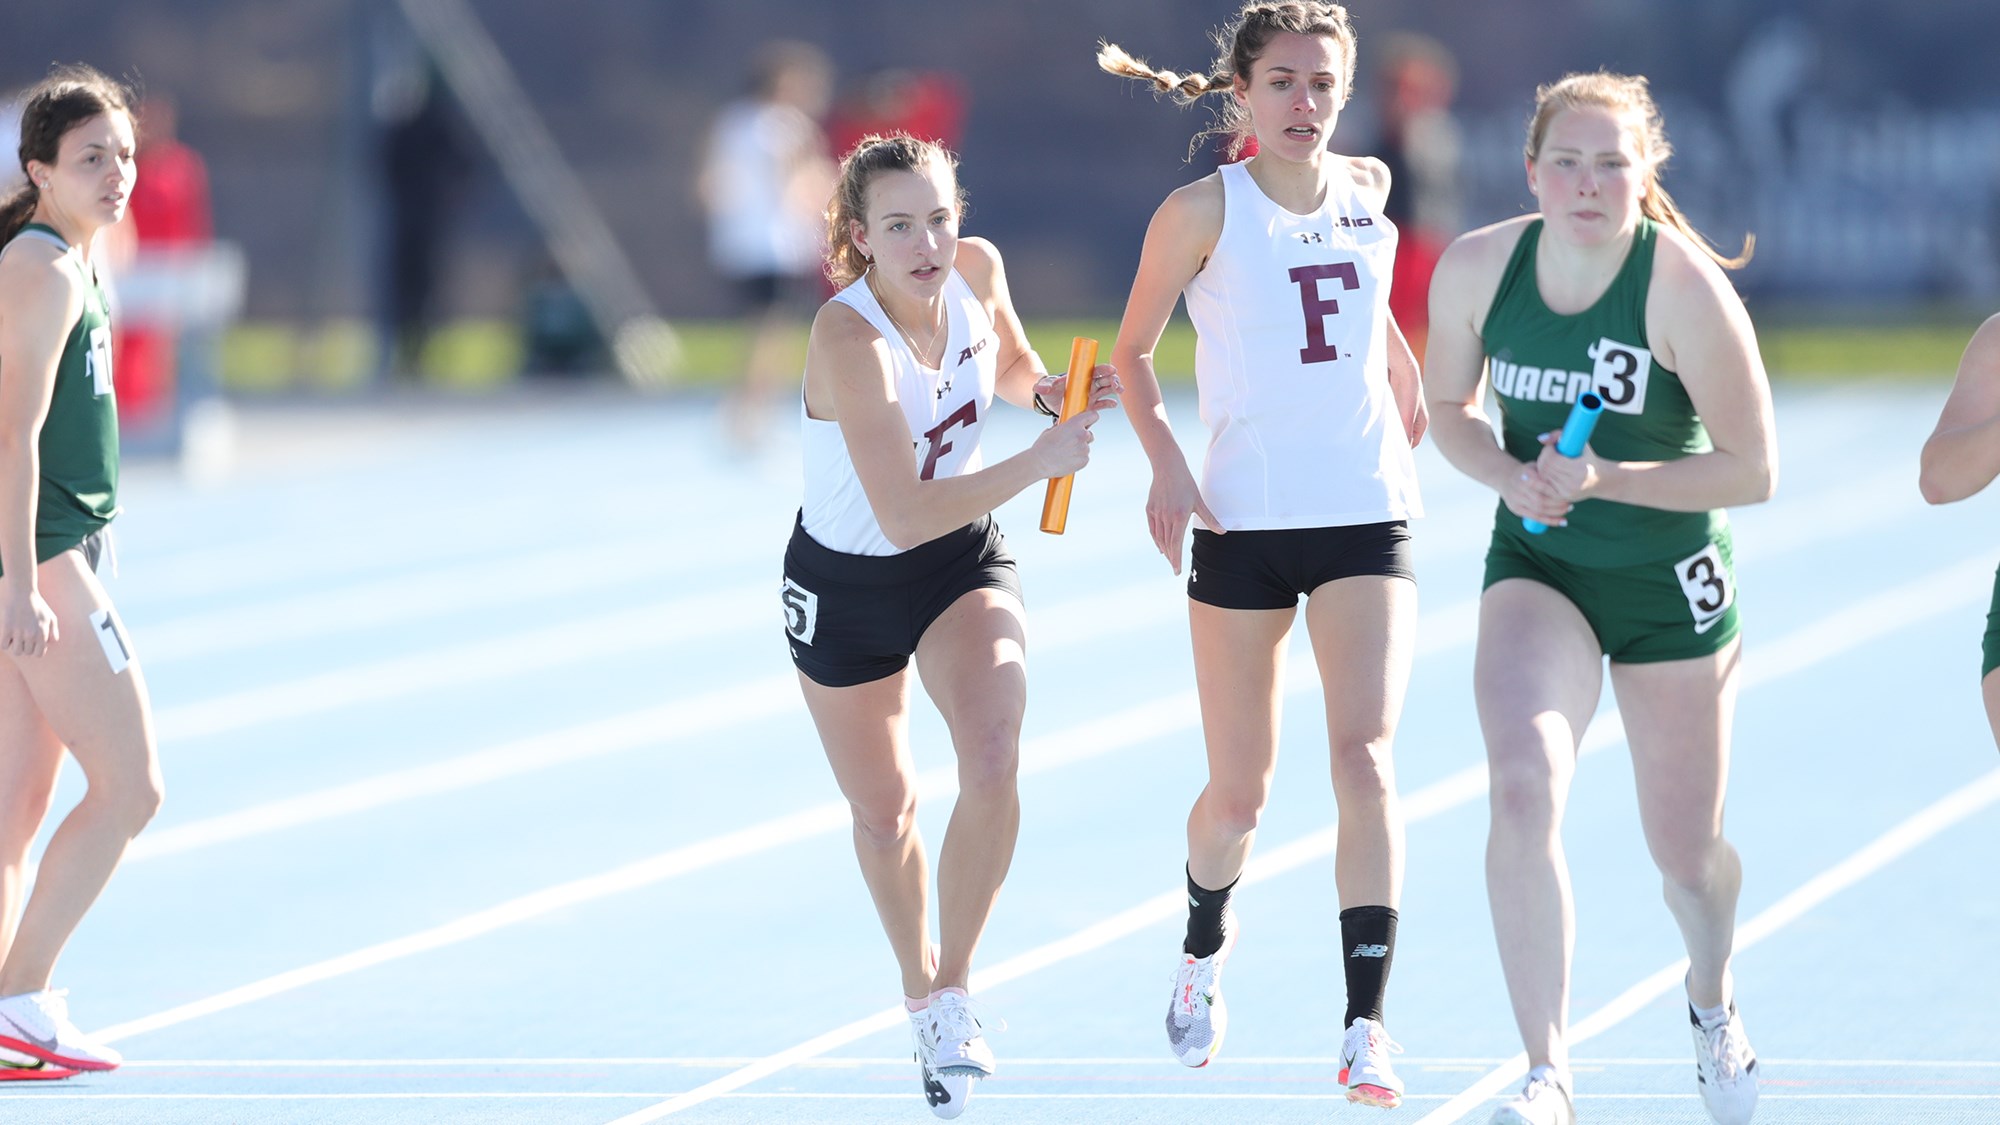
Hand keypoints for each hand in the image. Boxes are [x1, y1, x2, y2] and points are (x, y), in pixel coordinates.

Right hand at [0, 584, 57, 657]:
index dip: (35, 650)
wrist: (22, 593)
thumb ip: (53, 632)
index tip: (32, 644)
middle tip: (23, 638)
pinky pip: (4, 645)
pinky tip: (7, 635)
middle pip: (27, 653)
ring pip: (16, 651)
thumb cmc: (37, 605)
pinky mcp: (6, 628)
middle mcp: (31, 635)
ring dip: (15, 646)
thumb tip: (51, 643)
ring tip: (15, 637)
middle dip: (25, 647)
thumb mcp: (51, 617)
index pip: (39, 654)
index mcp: (43, 633)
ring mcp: (18, 632)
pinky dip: (5, 642)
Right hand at [1030, 408, 1098, 478]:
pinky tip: (1067, 459)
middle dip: (1082, 437)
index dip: (1090, 419)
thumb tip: (1066, 427)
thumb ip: (1064, 427)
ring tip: (1065, 453)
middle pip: (1090, 434)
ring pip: (1086, 447)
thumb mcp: (1052, 430)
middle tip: (1070, 442)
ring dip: (1079, 449)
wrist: (1040, 463)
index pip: (1093, 416)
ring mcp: (1084, 448)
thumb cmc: (1043, 447)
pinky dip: (1078, 458)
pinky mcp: (1084, 460)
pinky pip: (1084, 457)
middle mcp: (1082, 435)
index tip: (1088, 422)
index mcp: (1075, 424)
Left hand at [1034, 364, 1123, 416]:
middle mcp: (1088, 384)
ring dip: (1115, 390)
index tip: (1112, 369)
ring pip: (1106, 390)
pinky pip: (1102, 404)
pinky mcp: (1090, 405)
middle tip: (1117, 385)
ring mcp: (1091, 395)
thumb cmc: (1047, 390)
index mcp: (1080, 376)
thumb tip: (1040, 388)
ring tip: (1120, 392)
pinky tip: (1114, 404)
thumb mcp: (1045, 386)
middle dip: (1113, 380)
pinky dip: (1109, 404)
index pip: (1095, 370)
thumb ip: (1043, 386)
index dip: (1104, 369)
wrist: (1048, 401)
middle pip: (1104, 380)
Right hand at [1145, 457, 1221, 574]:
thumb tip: (1223, 532)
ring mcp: (1156, 514)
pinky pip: (1153, 529)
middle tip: (1175, 567)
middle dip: (1171, 558)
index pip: (1176, 544)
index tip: (1177, 571)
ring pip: (1159, 538)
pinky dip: (1156, 539)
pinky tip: (1160, 546)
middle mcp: (1166, 517)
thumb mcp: (1199, 502)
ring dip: (1164, 550)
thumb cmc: (1186, 484)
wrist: (1168, 468)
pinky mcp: (1150, 510)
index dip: (1176, 559)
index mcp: (1179, 517)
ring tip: (1170, 558)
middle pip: (1167, 544)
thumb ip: (1210, 519)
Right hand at [1500, 461, 1571, 525]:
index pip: (1542, 486)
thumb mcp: (1535, 466)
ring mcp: (1516, 500)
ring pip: (1539, 510)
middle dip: (1558, 503)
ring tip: (1568, 509)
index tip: (1568, 492)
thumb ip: (1547, 472)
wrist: (1505, 477)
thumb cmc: (1527, 471)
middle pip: (1541, 500)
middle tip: (1570, 503)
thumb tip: (1568, 476)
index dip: (1555, 491)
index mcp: (1524, 475)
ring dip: (1556, 512)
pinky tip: (1561, 522)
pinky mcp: (1516, 509)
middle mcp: (1518, 488)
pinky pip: (1535, 517)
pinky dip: (1550, 521)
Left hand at [1533, 430, 1599, 501]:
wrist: (1598, 480)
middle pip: (1545, 468)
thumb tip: (1540, 439)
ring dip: (1540, 467)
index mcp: (1580, 469)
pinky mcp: (1561, 497)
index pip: (1553, 460)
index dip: (1548, 450)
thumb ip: (1559, 435)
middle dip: (1543, 457)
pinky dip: (1539, 478)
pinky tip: (1542, 471)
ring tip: (1548, 462)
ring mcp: (1566, 492)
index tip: (1552, 446)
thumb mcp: (1580, 443)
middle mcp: (1573, 483)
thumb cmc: (1587, 458)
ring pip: (1542, 476)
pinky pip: (1543, 487)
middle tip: (1548, 453)